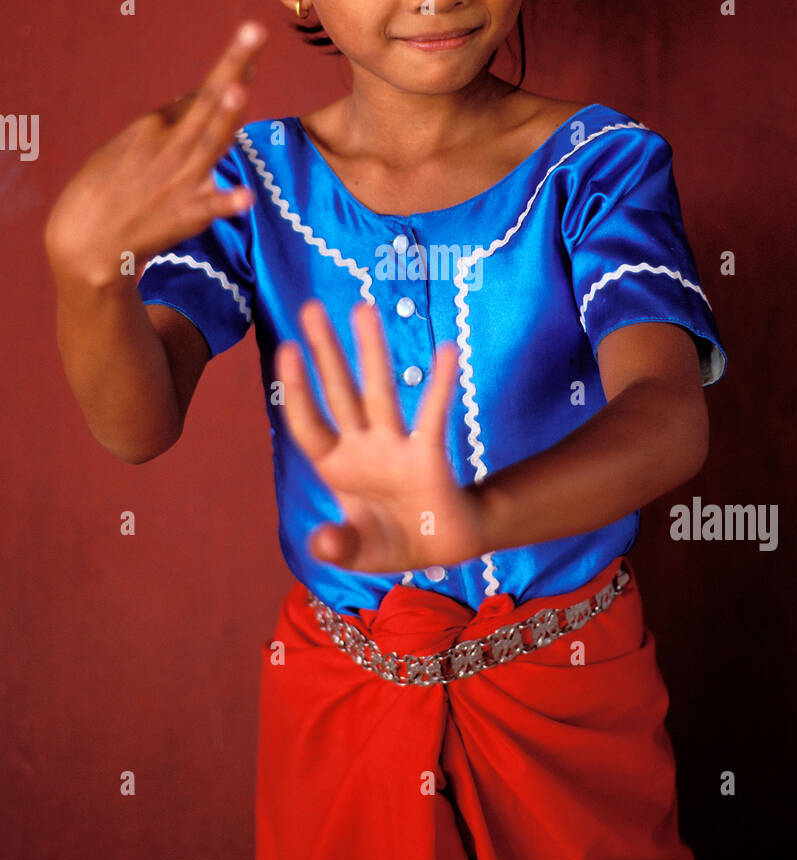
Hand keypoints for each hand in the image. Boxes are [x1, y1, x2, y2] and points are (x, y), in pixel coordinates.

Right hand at [43, 21, 267, 285]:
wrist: (87, 240)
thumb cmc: (108, 188)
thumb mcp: (131, 144)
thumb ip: (169, 122)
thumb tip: (199, 97)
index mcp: (153, 125)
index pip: (198, 96)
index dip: (231, 68)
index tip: (254, 39)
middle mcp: (170, 146)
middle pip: (207, 101)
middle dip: (232, 66)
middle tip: (254, 30)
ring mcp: (181, 179)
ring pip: (209, 143)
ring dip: (225, 118)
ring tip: (239, 91)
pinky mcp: (187, 215)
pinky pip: (211, 206)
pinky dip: (227, 201)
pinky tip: (246, 197)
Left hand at [275, 298, 491, 573]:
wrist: (441, 547)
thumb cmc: (392, 541)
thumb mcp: (358, 552)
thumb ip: (339, 546)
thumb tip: (322, 543)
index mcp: (335, 466)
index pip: (307, 424)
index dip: (296, 390)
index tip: (287, 350)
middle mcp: (362, 447)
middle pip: (339, 392)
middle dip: (325, 352)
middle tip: (310, 308)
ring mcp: (395, 447)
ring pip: (379, 392)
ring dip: (371, 352)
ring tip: (364, 307)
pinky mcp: (429, 455)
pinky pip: (433, 416)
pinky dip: (440, 384)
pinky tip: (446, 351)